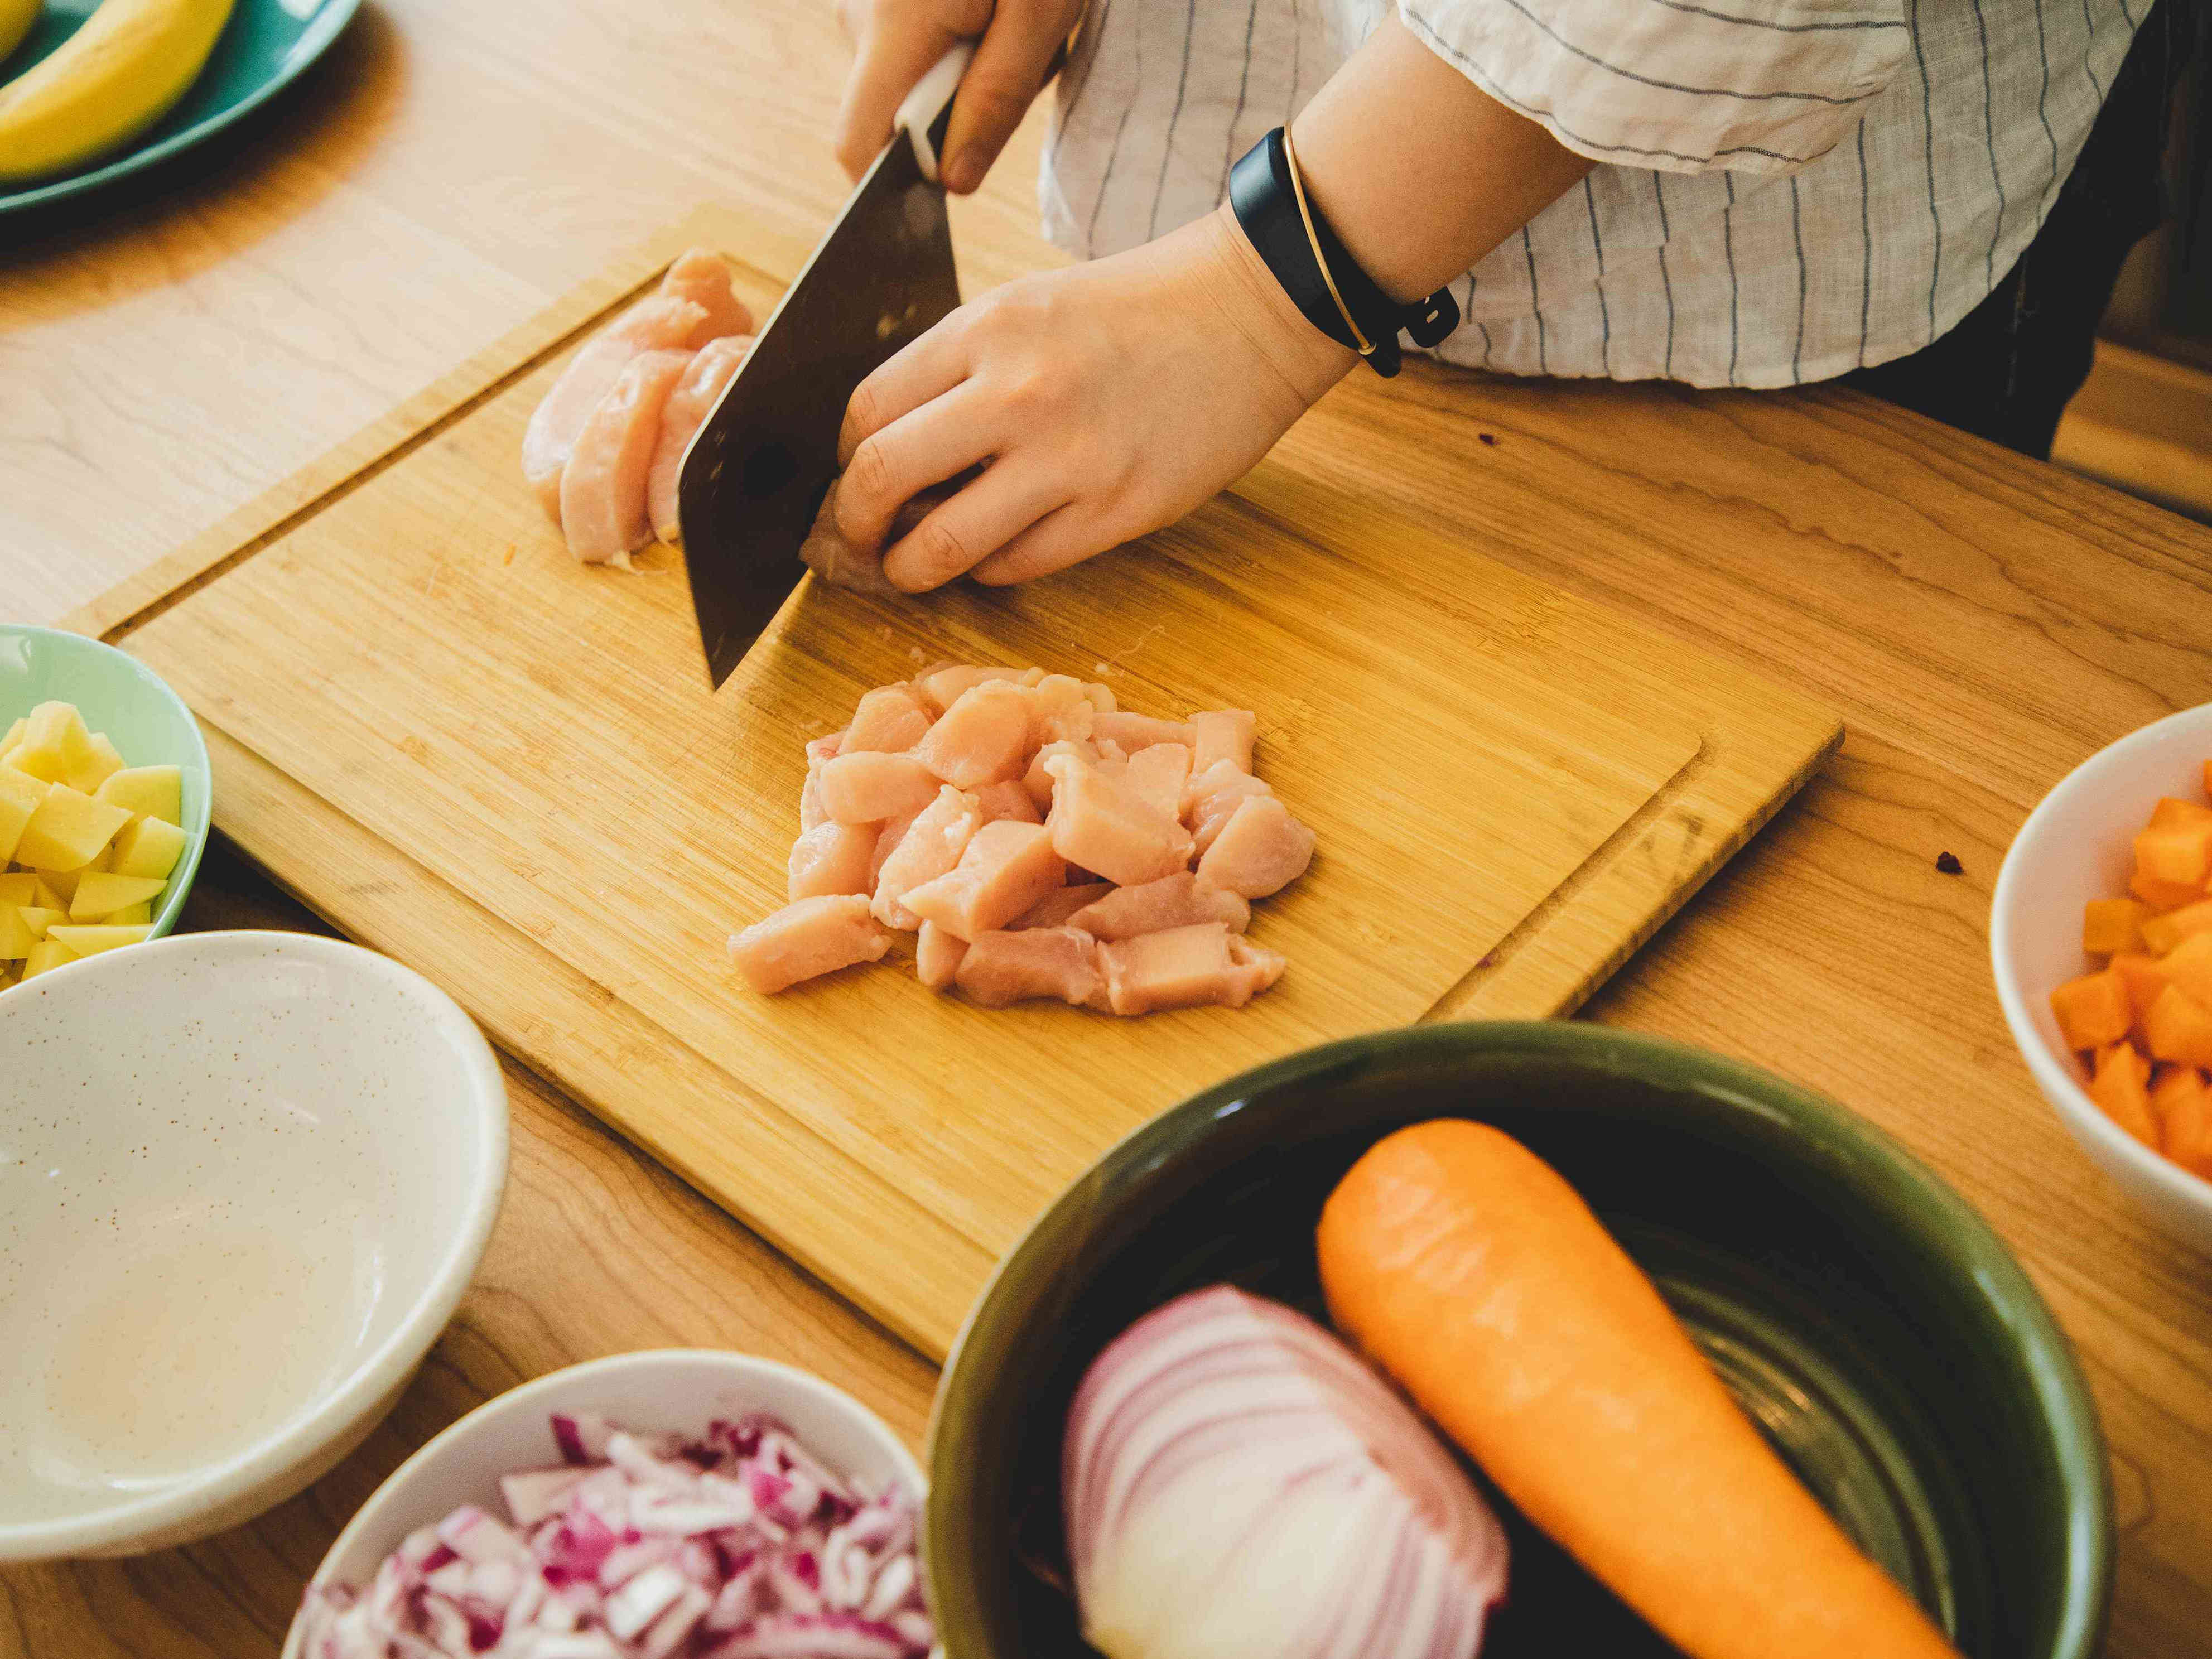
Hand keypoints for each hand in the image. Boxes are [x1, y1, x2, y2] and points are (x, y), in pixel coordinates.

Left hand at [832, 204, 1356, 590]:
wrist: (1250, 313)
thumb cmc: (1135, 311)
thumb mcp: (1028, 307)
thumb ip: (960, 369)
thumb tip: (894, 449)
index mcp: (986, 330)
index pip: (866, 412)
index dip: (845, 459)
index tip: (853, 478)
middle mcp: (1016, 393)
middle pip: (881, 478)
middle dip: (854, 524)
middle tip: (860, 541)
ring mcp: (1068, 458)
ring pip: (942, 544)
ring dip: (911, 567)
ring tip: (913, 567)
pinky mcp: (1116, 510)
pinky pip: (1016, 565)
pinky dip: (989, 568)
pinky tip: (995, 550)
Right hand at [834, 0, 1083, 192]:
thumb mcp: (1040, 14)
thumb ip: (996, 101)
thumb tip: (952, 183)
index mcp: (893, 25)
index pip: (856, 143)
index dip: (893, 186)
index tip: (949, 187)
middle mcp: (860, 12)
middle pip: (888, 114)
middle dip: (956, 114)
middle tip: (1020, 55)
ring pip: (906, 78)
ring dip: (966, 74)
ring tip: (1012, 17)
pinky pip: (912, 43)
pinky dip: (959, 41)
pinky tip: (994, 4)